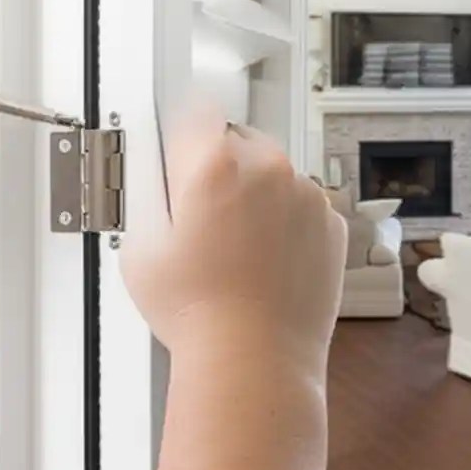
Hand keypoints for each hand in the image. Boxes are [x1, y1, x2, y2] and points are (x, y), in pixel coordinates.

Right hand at [121, 107, 347, 372]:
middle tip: (202, 212)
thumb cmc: (197, 313)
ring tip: (235, 246)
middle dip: (220, 165)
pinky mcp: (330, 224)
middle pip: (238, 139)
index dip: (183, 127)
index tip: (180, 140)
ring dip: (256, 193)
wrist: (254, 359)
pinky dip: (286, 221)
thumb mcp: (140, 248)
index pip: (196, 109)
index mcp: (213, 165)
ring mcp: (305, 196)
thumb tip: (155, 176)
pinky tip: (264, 258)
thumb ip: (148, 197)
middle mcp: (266, 169)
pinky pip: (301, 205)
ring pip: (273, 173)